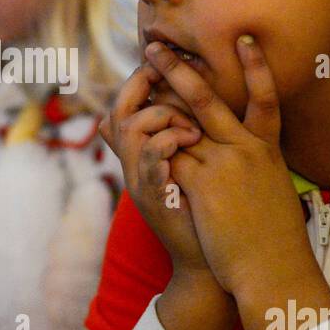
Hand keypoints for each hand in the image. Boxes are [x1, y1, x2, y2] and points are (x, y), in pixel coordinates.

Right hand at [99, 62, 206, 274]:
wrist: (210, 264)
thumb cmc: (206, 213)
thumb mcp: (190, 169)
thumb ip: (180, 139)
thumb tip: (186, 107)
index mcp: (142, 156)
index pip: (124, 105)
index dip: (140, 80)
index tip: (166, 65)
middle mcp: (135, 167)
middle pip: (119, 112)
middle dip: (143, 86)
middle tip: (169, 77)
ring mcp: (141, 183)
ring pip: (131, 129)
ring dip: (162, 117)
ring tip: (191, 127)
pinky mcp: (156, 199)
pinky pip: (150, 160)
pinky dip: (168, 142)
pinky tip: (190, 140)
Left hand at [145, 36, 328, 313]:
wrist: (275, 271)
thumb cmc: (276, 240)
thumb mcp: (273, 192)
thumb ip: (256, 166)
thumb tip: (254, 156)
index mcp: (267, 150)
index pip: (266, 98)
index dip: (257, 67)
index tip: (244, 39)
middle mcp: (246, 149)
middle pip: (206, 99)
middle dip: (178, 70)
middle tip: (155, 48)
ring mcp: (223, 165)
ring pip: (177, 125)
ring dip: (153, 108)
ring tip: (135, 82)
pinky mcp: (203, 185)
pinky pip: (169, 155)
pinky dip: (153, 146)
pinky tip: (134, 129)